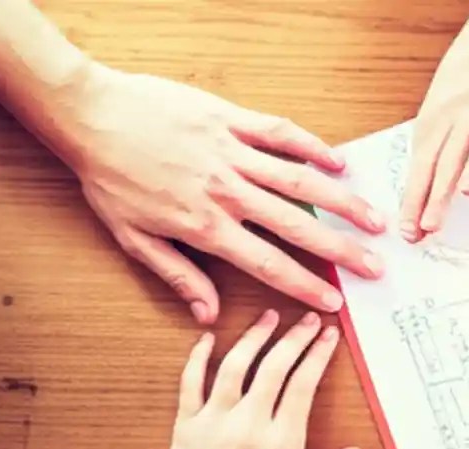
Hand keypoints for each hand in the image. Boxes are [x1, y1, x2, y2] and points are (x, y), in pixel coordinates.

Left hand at [54, 63, 385, 322]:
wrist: (91, 116)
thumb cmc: (109, 178)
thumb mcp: (134, 238)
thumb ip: (178, 275)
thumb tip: (209, 313)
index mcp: (206, 226)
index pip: (268, 263)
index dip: (306, 285)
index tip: (336, 302)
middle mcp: (228, 192)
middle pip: (298, 226)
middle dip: (342, 249)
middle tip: (376, 266)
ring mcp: (233, 153)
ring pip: (301, 180)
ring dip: (343, 201)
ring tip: (376, 218)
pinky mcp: (231, 120)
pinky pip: (281, 134)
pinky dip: (313, 147)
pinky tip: (339, 162)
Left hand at [143, 310, 361, 448]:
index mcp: (282, 443)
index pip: (304, 384)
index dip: (318, 355)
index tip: (328, 335)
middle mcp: (250, 424)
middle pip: (275, 366)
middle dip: (294, 337)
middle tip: (307, 319)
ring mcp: (216, 421)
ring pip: (236, 365)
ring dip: (254, 336)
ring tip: (268, 317)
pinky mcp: (188, 424)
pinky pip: (191, 381)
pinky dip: (199, 356)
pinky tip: (209, 339)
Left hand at [398, 25, 468, 240]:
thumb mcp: (449, 100)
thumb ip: (444, 132)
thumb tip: (438, 168)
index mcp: (430, 120)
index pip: (416, 167)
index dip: (411, 198)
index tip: (406, 228)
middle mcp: (443, 120)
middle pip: (427, 169)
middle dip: (417, 205)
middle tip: (412, 237)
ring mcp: (468, 117)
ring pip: (450, 162)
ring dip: (438, 196)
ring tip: (432, 225)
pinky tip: (466, 191)